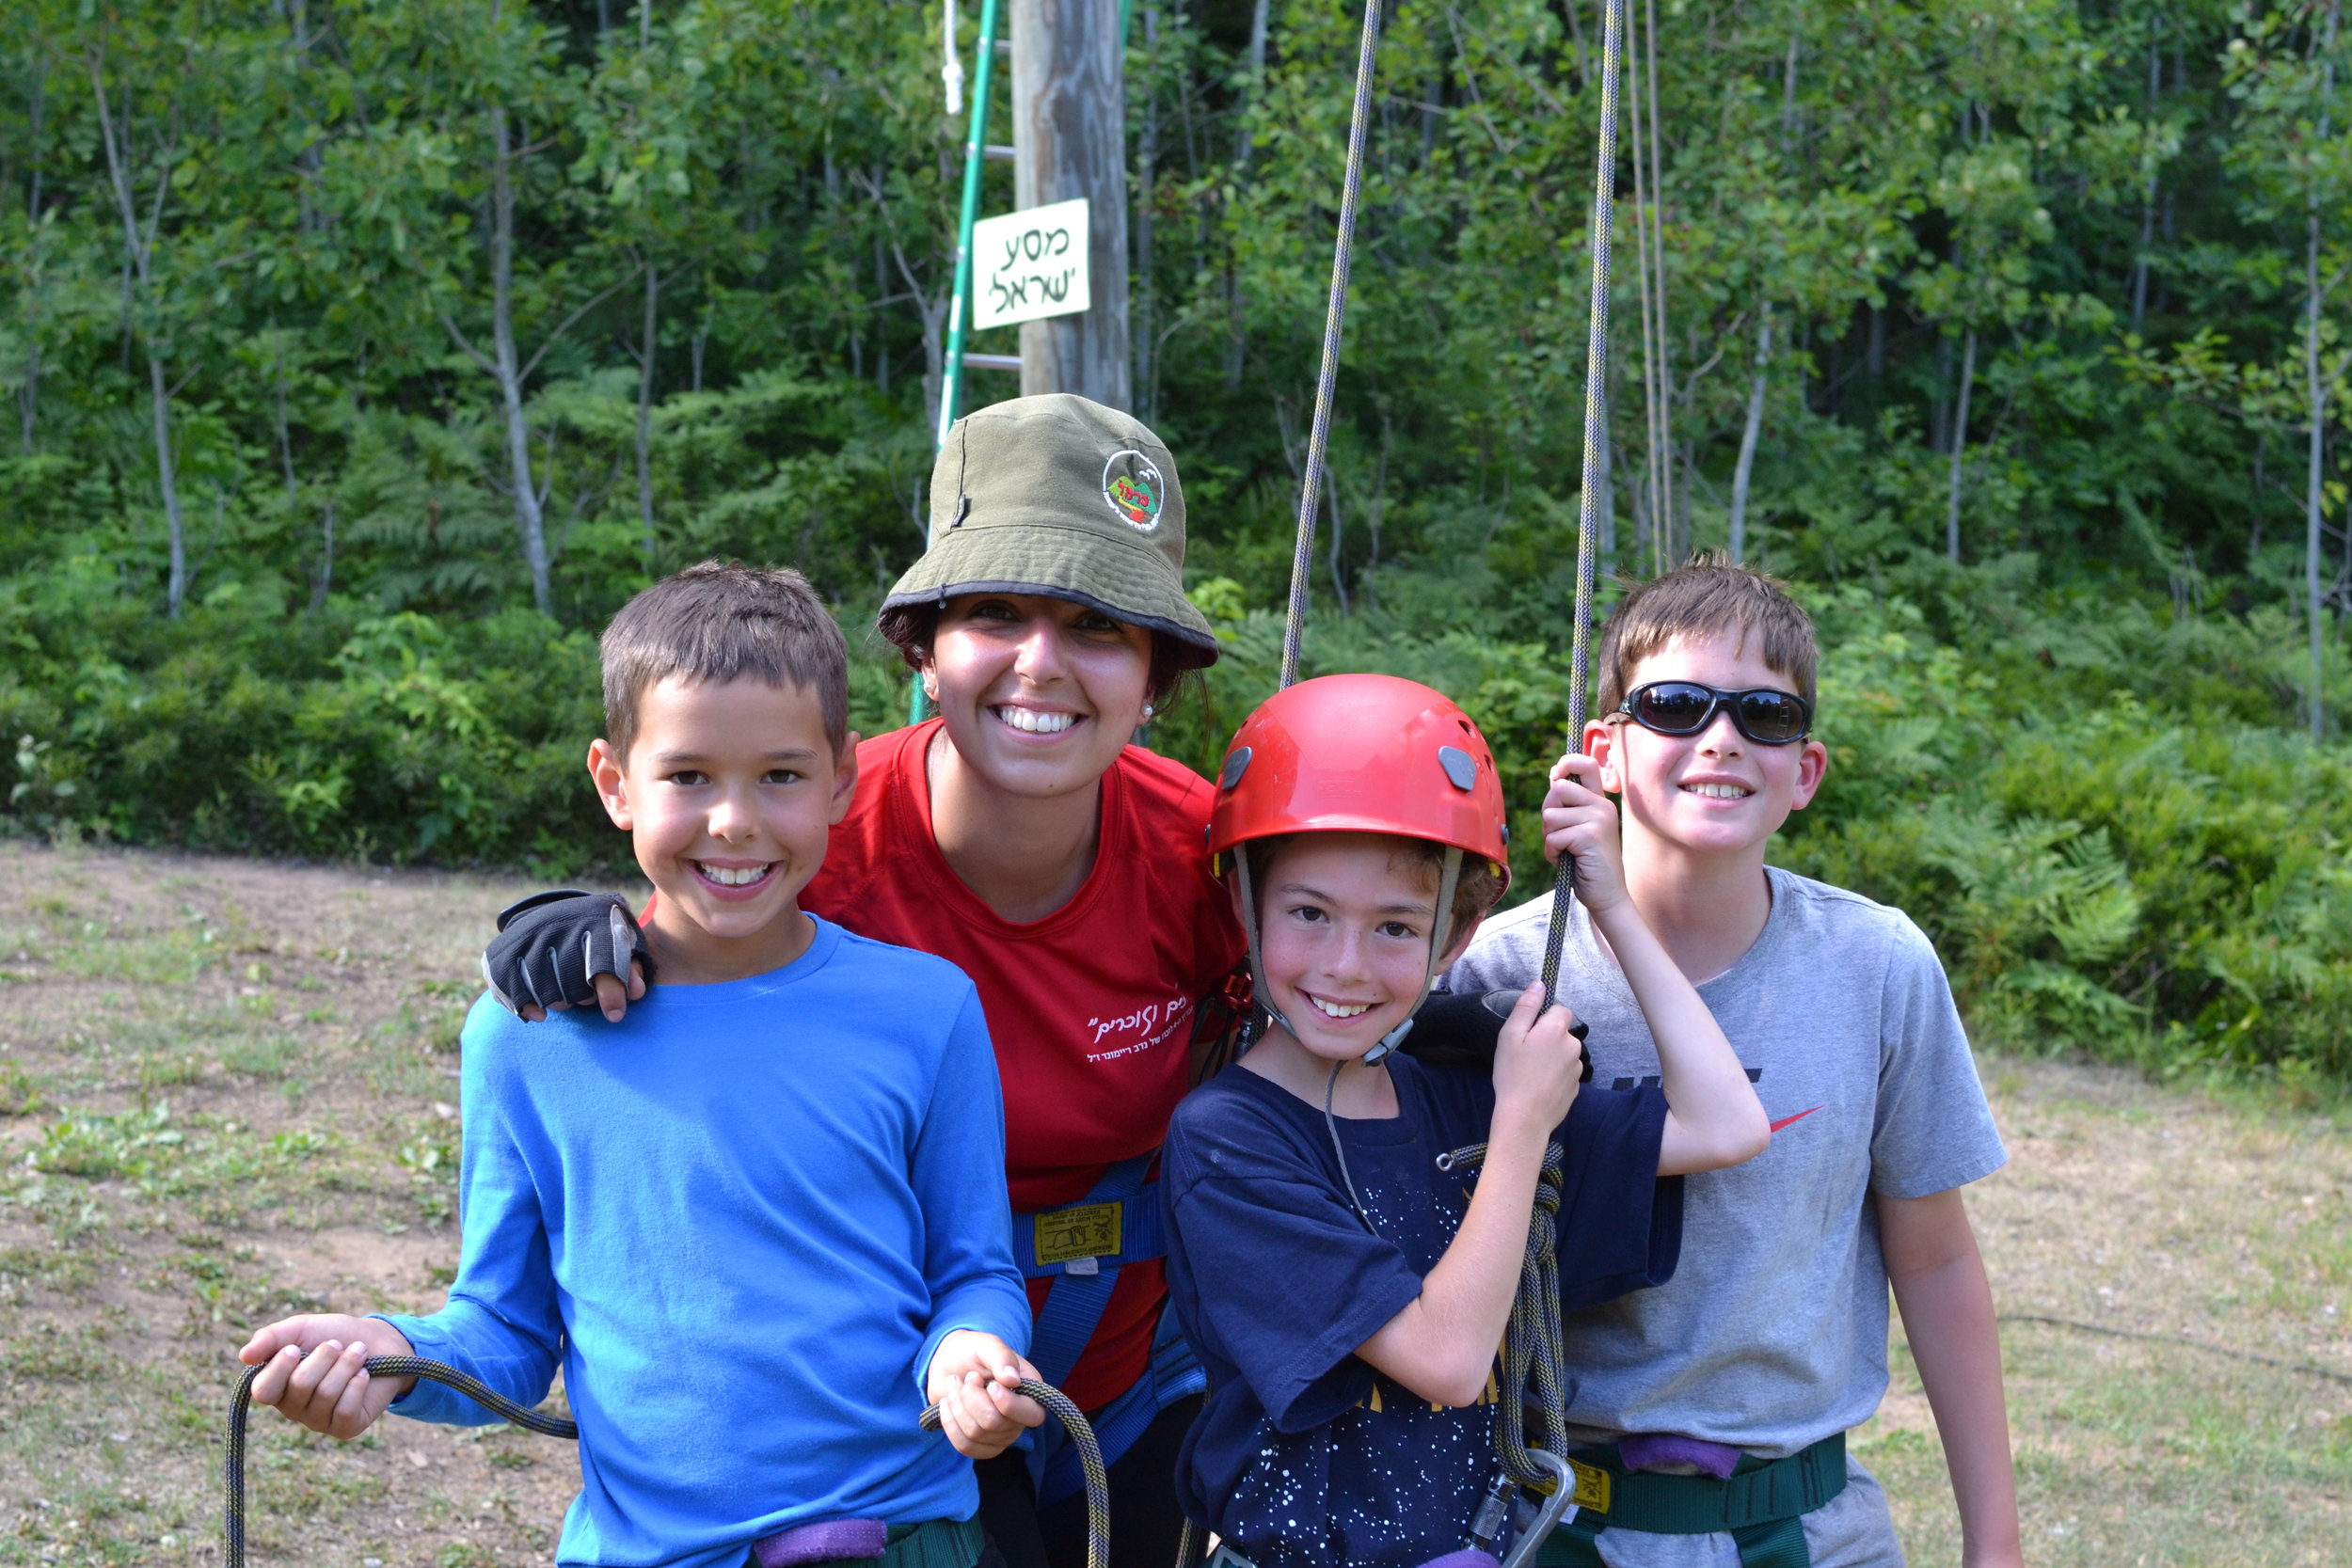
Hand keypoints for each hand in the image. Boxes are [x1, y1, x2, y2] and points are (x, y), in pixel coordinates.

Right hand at [237, 1314, 417, 1439]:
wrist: (378, 1342)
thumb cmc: (334, 1335)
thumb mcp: (300, 1329)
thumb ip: (270, 1338)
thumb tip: (244, 1355)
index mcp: (276, 1387)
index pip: (263, 1391)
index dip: (280, 1367)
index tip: (296, 1347)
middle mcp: (293, 1408)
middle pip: (300, 1386)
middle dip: (324, 1356)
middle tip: (337, 1345)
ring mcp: (319, 1421)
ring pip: (326, 1394)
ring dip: (346, 1364)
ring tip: (358, 1352)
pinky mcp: (345, 1428)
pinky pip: (345, 1409)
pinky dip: (358, 1384)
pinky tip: (364, 1374)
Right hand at [482, 891, 652, 1023]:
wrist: (564, 915)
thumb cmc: (603, 937)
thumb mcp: (626, 945)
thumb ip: (633, 969)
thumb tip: (634, 993)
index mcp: (596, 918)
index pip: (603, 961)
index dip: (611, 992)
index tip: (615, 1015)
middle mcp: (559, 923)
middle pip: (572, 984)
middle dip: (583, 998)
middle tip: (587, 996)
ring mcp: (527, 935)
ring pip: (544, 989)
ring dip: (559, 1002)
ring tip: (566, 997)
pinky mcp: (502, 950)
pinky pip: (509, 986)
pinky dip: (525, 1005)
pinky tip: (539, 1014)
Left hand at [925, 1330, 1043, 1460]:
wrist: (949, 1364)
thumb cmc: (973, 1352)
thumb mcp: (987, 1344)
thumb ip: (1001, 1356)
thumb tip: (1013, 1380)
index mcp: (1031, 1392)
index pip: (1032, 1415)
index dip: (1008, 1404)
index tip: (990, 1384)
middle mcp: (1020, 1418)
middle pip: (993, 1423)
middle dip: (971, 1396)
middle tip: (968, 1377)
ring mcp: (1000, 1435)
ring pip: (975, 1433)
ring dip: (957, 1404)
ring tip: (955, 1384)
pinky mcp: (981, 1445)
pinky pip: (964, 1446)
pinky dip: (949, 1423)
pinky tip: (946, 1404)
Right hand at [1489, 982, 1582, 1135]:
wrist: (1525, 1118)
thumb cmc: (1512, 1075)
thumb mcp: (1510, 1036)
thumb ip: (1526, 1007)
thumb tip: (1539, 983)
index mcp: (1556, 1030)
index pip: (1561, 1009)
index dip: (1544, 1018)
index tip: (1528, 1034)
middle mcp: (1573, 1046)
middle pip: (1563, 1032)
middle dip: (1548, 1038)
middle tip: (1525, 1055)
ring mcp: (1577, 1067)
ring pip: (1565, 1052)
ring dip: (1552, 1056)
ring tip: (1531, 1073)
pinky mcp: (1577, 1086)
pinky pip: (1566, 1071)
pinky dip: (1555, 1074)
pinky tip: (1540, 1085)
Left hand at [1539, 753, 1628, 912]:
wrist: (1607, 895)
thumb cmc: (1586, 863)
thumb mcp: (1578, 828)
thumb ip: (1568, 805)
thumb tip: (1554, 777)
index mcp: (1600, 801)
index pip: (1586, 764)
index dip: (1566, 763)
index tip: (1556, 775)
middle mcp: (1602, 805)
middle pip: (1557, 789)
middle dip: (1549, 814)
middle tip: (1561, 836)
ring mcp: (1599, 819)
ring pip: (1551, 815)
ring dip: (1550, 838)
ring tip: (1566, 850)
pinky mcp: (1590, 835)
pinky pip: (1553, 837)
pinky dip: (1552, 852)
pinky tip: (1567, 860)